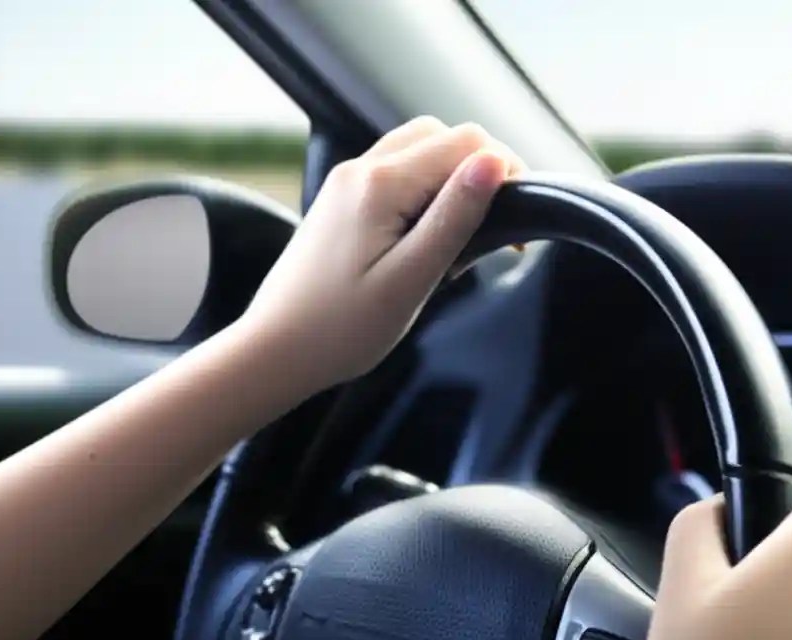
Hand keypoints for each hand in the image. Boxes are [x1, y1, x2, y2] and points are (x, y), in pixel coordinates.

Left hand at [237, 117, 523, 392]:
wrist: (275, 351)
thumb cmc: (341, 329)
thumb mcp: (410, 278)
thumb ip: (453, 217)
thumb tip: (494, 162)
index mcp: (381, 184)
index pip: (467, 143)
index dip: (506, 173)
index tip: (516, 229)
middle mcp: (362, 169)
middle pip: (445, 136)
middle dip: (481, 172)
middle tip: (495, 232)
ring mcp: (349, 181)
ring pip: (421, 148)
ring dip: (454, 179)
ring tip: (463, 236)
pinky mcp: (343, 199)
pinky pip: (399, 171)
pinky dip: (427, 190)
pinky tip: (428, 238)